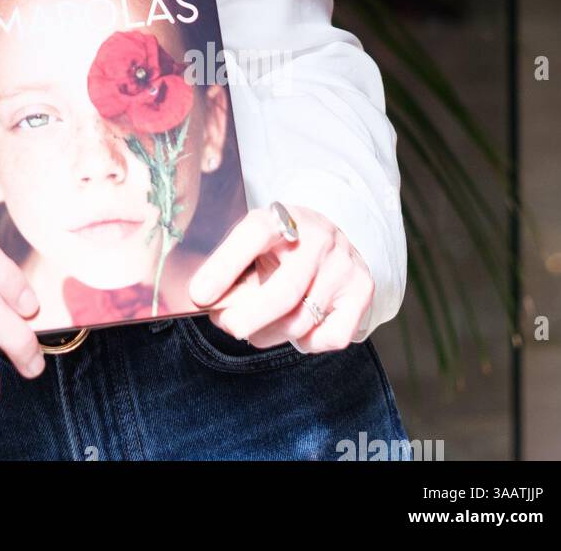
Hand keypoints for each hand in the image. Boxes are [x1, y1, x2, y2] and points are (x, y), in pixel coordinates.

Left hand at [186, 203, 373, 352]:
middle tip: (227, 326)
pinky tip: (293, 330)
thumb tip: (206, 304)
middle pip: (283, 292)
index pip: (252, 236)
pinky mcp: (362, 291)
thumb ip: (234, 268)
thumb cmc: (281, 243)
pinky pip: (330, 336)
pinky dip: (306, 342)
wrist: (331, 233)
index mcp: (282, 217)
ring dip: (269, 334)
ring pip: (302, 320)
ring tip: (251, 330)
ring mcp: (343, 265)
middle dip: (248, 318)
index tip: (199, 296)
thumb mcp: (256, 240)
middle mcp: (318, 238)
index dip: (223, 267)